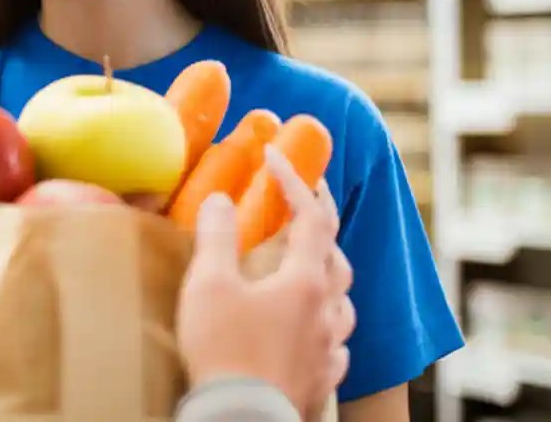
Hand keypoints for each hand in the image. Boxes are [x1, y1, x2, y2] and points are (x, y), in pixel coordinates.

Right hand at [176, 145, 354, 416]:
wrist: (241, 421)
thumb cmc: (225, 353)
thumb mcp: (209, 285)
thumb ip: (216, 237)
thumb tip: (219, 200)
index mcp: (306, 281)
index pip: (312, 216)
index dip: (296, 180)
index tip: (275, 155)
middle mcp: (328, 312)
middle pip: (336, 258)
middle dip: (319, 225)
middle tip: (301, 206)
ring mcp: (329, 350)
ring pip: (342, 304)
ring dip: (327, 278)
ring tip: (307, 269)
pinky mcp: (321, 382)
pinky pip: (334, 345)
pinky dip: (323, 325)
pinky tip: (310, 331)